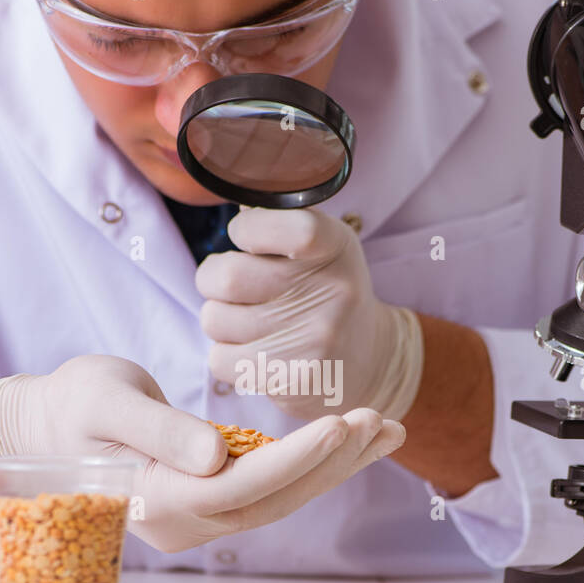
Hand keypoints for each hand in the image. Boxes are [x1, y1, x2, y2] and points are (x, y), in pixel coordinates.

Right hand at [0, 355, 404, 551]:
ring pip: (279, 498)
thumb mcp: (104, 403)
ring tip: (386, 428)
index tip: (341, 425)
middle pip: (273, 499)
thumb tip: (213, 457)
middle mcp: (182, 524)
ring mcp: (197, 518)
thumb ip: (157, 429)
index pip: (239, 486)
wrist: (47, 425)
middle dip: (332, 463)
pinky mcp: (209, 501)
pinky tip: (350, 438)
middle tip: (383, 421)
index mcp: (154, 502)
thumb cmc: (70, 406)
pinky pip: (270, 488)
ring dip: (335, 465)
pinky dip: (313, 462)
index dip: (294, 459)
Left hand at [197, 208, 423, 420]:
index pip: (270, 225)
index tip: (244, 237)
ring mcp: (313, 338)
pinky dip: (228, 357)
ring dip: (220, 320)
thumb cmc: (328, 295)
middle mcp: (330, 291)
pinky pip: (221, 361)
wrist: (369, 363)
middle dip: (214, 279)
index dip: (244, 230)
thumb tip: (229, 203)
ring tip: (249, 321)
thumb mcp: (322, 249)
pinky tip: (255, 352)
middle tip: (232, 286)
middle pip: (225, 277)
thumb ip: (278, 225)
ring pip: (214, 320)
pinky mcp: (292, 379)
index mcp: (334, 245)